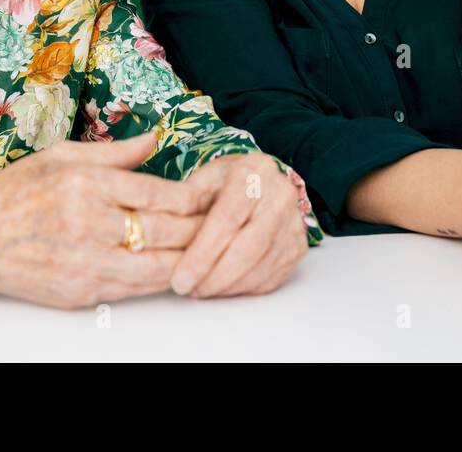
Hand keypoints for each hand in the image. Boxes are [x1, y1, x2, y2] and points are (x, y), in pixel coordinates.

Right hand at [0, 133, 209, 307]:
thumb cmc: (18, 191)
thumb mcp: (63, 156)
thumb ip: (114, 152)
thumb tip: (155, 138)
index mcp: (85, 183)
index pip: (157, 194)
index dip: (193, 199)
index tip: (213, 196)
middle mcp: (86, 223)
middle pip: (162, 231)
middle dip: (199, 229)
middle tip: (226, 224)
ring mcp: (83, 263)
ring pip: (155, 267)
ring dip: (188, 260)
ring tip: (212, 251)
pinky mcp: (79, 293)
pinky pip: (133, 289)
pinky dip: (159, 280)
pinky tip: (177, 270)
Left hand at [170, 152, 309, 297]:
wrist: (262, 181)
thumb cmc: (226, 182)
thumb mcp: (202, 179)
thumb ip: (185, 203)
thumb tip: (163, 233)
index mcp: (252, 173)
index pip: (227, 219)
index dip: (203, 253)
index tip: (180, 277)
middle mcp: (280, 195)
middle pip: (248, 248)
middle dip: (214, 276)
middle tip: (187, 289)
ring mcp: (294, 223)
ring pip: (260, 267)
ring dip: (226, 286)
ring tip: (200, 289)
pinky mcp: (298, 247)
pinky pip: (270, 278)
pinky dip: (242, 288)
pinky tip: (222, 286)